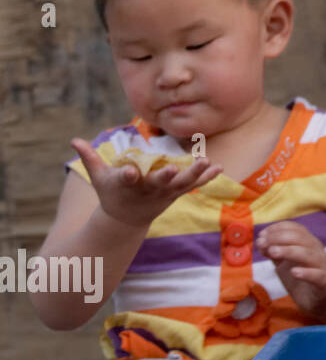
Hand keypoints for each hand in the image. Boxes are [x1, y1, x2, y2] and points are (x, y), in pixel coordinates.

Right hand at [71, 137, 221, 228]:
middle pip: (158, 183)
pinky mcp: (175, 194)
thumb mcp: (98, 177)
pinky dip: (205, 178)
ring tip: (208, 162)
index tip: (128, 172)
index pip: (126, 179)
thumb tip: (73, 139)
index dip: (127, 175)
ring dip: (195, 174)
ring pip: (181, 184)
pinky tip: (219, 167)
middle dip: (165, 177)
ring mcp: (164, 193)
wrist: (126, 220)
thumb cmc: (111, 193)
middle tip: (173, 169)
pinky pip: (193, 185)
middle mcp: (147, 189)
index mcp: (126, 185)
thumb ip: (90, 158)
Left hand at [257, 221, 325, 317]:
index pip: (295, 228)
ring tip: (273, 252)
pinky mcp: (324, 282)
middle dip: (279, 238)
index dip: (278, 229)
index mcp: (308, 242)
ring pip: (308, 254)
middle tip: (262, 243)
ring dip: (289, 251)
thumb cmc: (301, 276)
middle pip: (301, 238)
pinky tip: (294, 272)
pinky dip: (306, 273)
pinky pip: (318, 275)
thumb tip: (260, 242)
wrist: (319, 298)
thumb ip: (274, 252)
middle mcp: (316, 250)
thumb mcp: (284, 262)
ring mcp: (322, 265)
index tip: (261, 235)